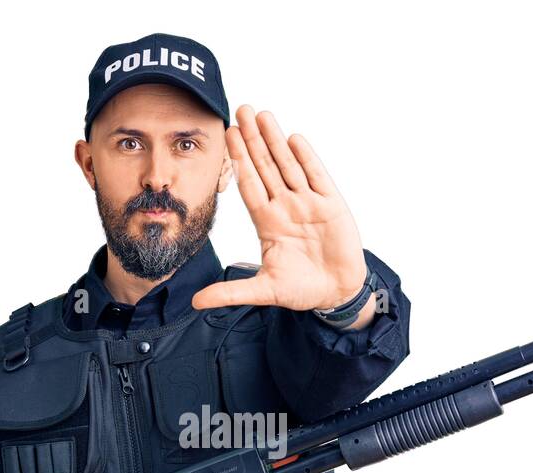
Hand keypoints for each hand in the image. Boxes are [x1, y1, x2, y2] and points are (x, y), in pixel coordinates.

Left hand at [190, 104, 371, 319]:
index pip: (249, 184)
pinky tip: (294, 139)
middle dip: (253, 139)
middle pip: (266, 167)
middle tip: (240, 110)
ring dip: (276, 141)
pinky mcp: (331, 206)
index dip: (238, 160)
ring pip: (289, 166)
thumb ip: (231, 292)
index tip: (226, 135)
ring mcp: (309, 204)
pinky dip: (306, 159)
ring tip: (263, 115)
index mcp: (268, 222)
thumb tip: (195, 303)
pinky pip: (317, 177)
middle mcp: (286, 207)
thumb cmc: (301, 290)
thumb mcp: (263, 291)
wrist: (337, 294)